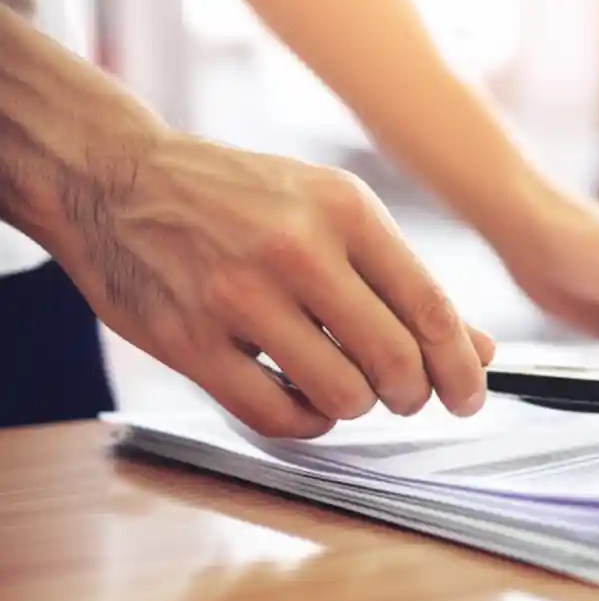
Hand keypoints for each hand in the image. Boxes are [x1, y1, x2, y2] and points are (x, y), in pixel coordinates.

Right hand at [42, 137, 493, 437]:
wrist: (117, 178)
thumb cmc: (242, 199)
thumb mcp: (331, 211)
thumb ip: (403, 280)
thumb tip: (479, 349)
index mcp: (344, 209)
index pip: (430, 307)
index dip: (461, 366)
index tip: (469, 395)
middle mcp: (296, 249)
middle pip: (395, 359)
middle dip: (414, 394)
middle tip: (407, 396)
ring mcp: (238, 296)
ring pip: (341, 394)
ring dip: (358, 406)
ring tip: (348, 388)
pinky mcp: (188, 340)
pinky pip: (275, 414)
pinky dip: (307, 421)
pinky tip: (305, 399)